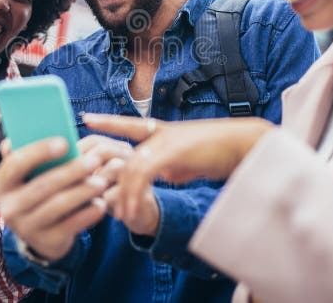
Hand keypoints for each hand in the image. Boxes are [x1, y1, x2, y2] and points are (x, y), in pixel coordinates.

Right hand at [0, 137, 110, 261]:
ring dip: (83, 191)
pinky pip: (70, 225)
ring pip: (58, 205)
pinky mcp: (46, 242)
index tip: (65, 141)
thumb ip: (29, 154)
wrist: (40, 235)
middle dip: (71, 171)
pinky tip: (101, 203)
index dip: (40, 151)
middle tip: (95, 160)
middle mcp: (8, 207)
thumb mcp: (27, 176)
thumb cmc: (36, 191)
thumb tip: (32, 127)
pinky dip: (88, 214)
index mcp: (0, 184)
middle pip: (42, 185)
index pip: (16, 163)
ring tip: (103, 181)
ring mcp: (25, 227)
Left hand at [82, 114, 271, 224]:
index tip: (86, 119)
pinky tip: (132, 209)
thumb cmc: (222, 152)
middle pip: (123, 153)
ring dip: (123, 193)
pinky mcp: (172, 152)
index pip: (128, 124)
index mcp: (163, 131)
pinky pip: (144, 174)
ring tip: (118, 214)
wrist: (246, 145)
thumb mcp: (190, 160)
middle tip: (97, 196)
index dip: (107, 122)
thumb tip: (166, 175)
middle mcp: (161, 133)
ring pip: (131, 166)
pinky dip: (135, 193)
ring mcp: (165, 140)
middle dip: (106, 173)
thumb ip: (173, 165)